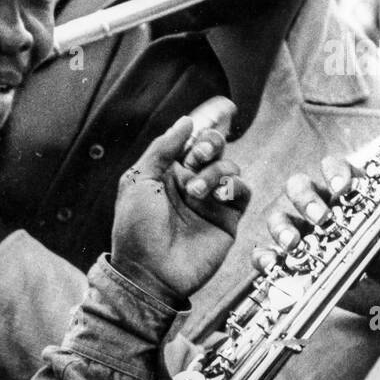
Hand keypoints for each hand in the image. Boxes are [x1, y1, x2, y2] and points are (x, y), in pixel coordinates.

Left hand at [111, 98, 250, 300]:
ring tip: (194, 191)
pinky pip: (242, 192)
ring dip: (214, 171)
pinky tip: (219, 194)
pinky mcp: (228, 219)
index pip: (191, 139)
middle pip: (215, 148)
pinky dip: (235, 186)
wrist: (149, 273)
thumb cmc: (136, 229)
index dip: (207, 122)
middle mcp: (192, 182)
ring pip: (230, 167)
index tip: (222, 106)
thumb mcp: (139, 181)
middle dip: (210, 143)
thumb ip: (163, 149)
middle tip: (197, 156)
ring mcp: (211, 200)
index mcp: (168, 172)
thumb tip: (187, 121)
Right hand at [256, 156, 379, 320]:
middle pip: (300, 187)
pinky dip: (267, 258)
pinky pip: (272, 255)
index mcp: (351, 193)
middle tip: (320, 219)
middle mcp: (324, 207)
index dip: (334, 172)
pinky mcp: (298, 261)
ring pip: (281, 218)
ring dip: (282, 227)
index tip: (341, 187)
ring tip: (294, 244)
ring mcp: (307, 234)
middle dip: (305, 199)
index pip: (335, 168)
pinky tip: (273, 265)